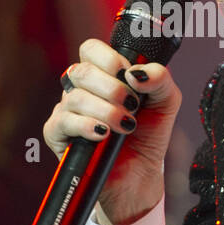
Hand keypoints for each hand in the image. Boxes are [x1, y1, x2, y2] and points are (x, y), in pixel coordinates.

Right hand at [41, 39, 181, 224]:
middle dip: (112, 88)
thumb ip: (160, 78)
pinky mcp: (57, 134)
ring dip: (106, 111)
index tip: (130, 77)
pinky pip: (64, 121)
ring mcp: (66, 110)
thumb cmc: (148, 135)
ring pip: (75, 97)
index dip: (110, 59)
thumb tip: (136, 73)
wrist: (140, 175)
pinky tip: (103, 134)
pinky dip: (87, 125)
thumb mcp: (165, 102)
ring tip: (126, 126)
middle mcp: (81, 89)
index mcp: (102, 74)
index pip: (91, 49)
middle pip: (82, 71)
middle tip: (132, 106)